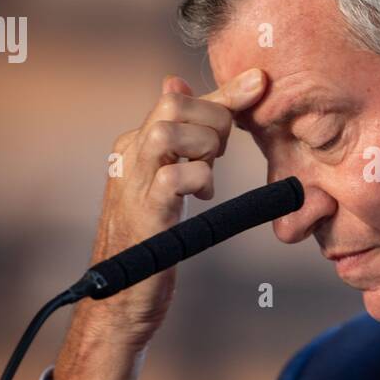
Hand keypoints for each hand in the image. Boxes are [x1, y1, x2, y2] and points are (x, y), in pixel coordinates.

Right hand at [78, 67, 266, 348]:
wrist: (119, 298)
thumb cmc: (150, 239)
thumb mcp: (164, 179)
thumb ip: (178, 137)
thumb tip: (176, 81)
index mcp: (134, 145)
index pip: (178, 98)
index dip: (224, 93)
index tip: (260, 83)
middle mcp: (128, 157)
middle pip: (172, 104)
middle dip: (214, 120)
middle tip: (221, 155)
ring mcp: (133, 184)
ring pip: (166, 131)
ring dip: (203, 146)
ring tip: (209, 172)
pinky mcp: (144, 215)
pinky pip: (174, 178)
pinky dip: (199, 180)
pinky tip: (204, 197)